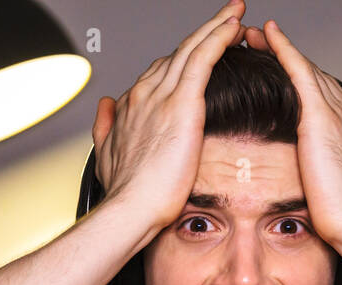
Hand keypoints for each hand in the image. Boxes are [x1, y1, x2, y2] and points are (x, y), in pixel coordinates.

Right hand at [90, 0, 247, 231]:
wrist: (130, 209)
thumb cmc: (126, 193)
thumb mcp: (107, 154)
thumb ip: (106, 126)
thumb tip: (105, 105)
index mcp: (133, 105)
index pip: (161, 71)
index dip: (181, 59)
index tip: (197, 52)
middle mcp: (145, 93)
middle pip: (178, 53)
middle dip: (202, 33)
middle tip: (224, 19)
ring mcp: (163, 96)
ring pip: (192, 47)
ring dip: (216, 26)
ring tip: (235, 13)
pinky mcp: (182, 103)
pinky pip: (203, 58)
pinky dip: (219, 37)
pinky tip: (234, 26)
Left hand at [243, 20, 341, 250]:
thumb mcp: (334, 190)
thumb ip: (324, 176)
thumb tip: (312, 184)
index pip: (321, 94)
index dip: (298, 79)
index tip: (279, 71)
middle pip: (312, 75)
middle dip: (286, 57)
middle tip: (260, 42)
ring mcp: (336, 111)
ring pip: (304, 67)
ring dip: (278, 48)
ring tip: (255, 37)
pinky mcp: (321, 116)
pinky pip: (298, 70)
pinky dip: (282, 48)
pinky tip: (266, 35)